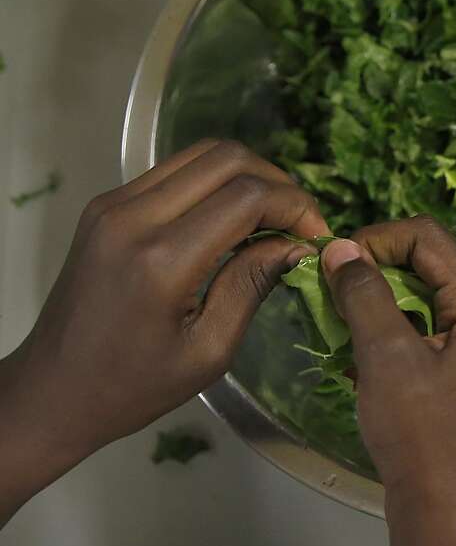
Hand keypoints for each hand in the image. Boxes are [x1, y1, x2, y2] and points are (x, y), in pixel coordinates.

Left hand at [0, 140, 326, 523]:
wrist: (51, 391)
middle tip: (298, 223)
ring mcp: (114, 204)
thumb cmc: (132, 387)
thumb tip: (298, 243)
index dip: (294, 206)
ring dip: (248, 176)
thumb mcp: (208, 351)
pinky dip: (216, 182)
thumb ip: (253, 285)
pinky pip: (177, 171)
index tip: (315, 237)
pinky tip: (232, 219)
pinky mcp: (107, 204)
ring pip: (202, 154)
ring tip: (270, 218)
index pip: (247, 196)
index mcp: (161, 260)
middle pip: (227, 158)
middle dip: (277, 183)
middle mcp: (133, 217)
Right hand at [320, 218, 455, 545]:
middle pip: (431, 264)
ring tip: (342, 327)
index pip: (429, 237)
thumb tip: (341, 248)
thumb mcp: (386, 355)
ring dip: (381, 305)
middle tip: (332, 293)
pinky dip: (394, 334)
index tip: (334, 262)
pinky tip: (361, 357)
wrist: (447, 511)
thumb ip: (365, 294)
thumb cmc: (421, 433)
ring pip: (427, 299)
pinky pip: (431, 331)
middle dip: (377, 273)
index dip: (377, 239)